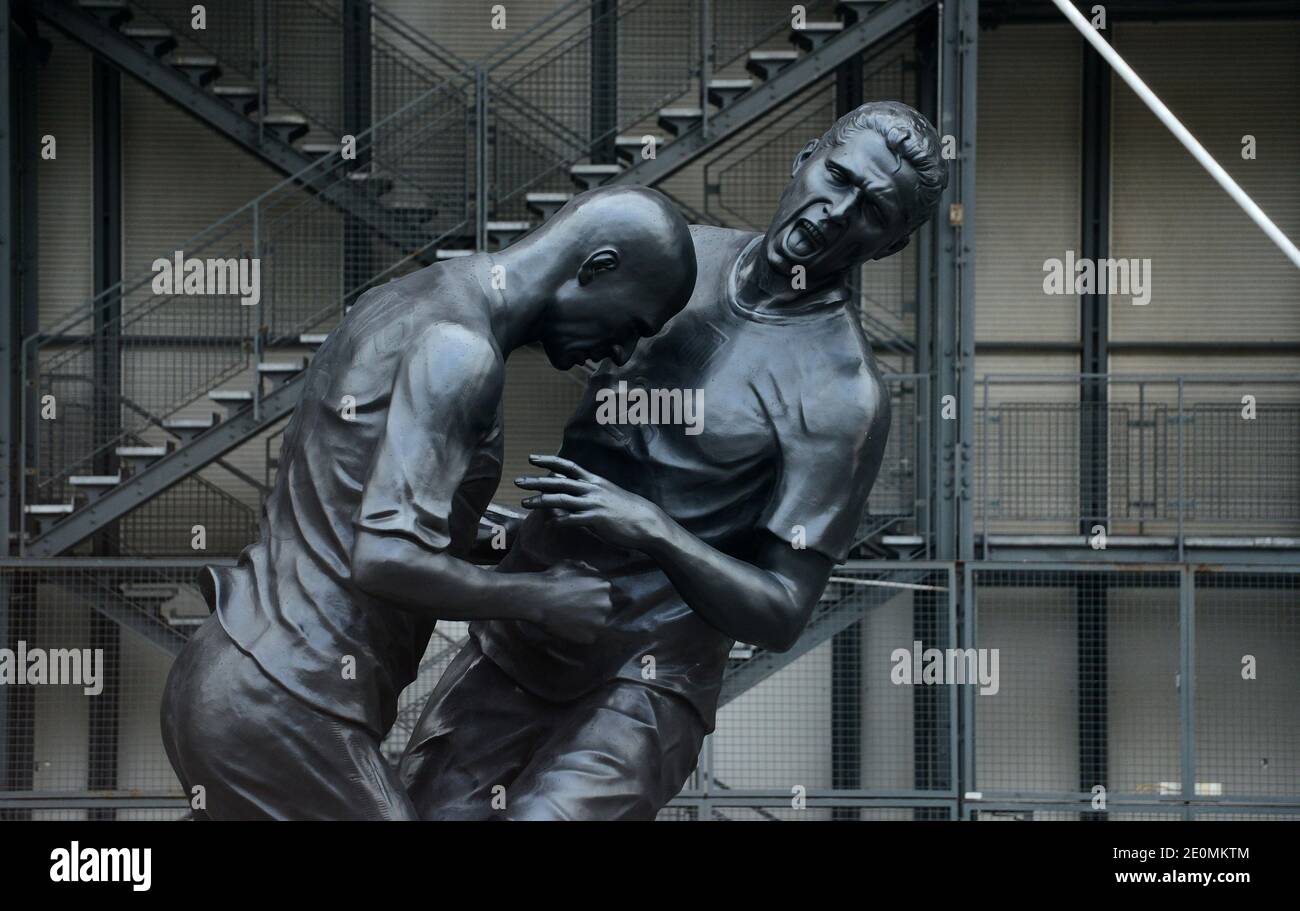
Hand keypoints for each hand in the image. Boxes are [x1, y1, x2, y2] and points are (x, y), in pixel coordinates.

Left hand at [517, 455, 667, 551]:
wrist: (646, 522)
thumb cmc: (625, 510)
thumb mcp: (607, 494)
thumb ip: (589, 491)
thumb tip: (572, 490)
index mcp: (594, 481)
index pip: (567, 466)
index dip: (548, 461)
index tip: (531, 458)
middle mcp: (592, 489)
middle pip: (559, 482)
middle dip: (536, 481)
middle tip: (518, 481)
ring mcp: (594, 504)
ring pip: (562, 499)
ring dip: (541, 501)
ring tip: (525, 503)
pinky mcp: (597, 519)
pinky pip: (573, 519)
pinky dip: (560, 521)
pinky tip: (549, 524)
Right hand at [534, 559, 614, 644]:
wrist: (538, 598)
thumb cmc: (552, 579)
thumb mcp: (572, 565)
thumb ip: (586, 569)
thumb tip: (593, 572)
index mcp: (605, 586)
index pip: (603, 593)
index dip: (589, 596)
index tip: (576, 597)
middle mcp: (606, 604)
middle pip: (602, 609)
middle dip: (589, 608)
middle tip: (571, 608)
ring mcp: (599, 622)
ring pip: (595, 623)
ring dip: (585, 622)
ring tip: (567, 617)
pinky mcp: (590, 637)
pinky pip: (586, 636)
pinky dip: (577, 634)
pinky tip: (565, 626)